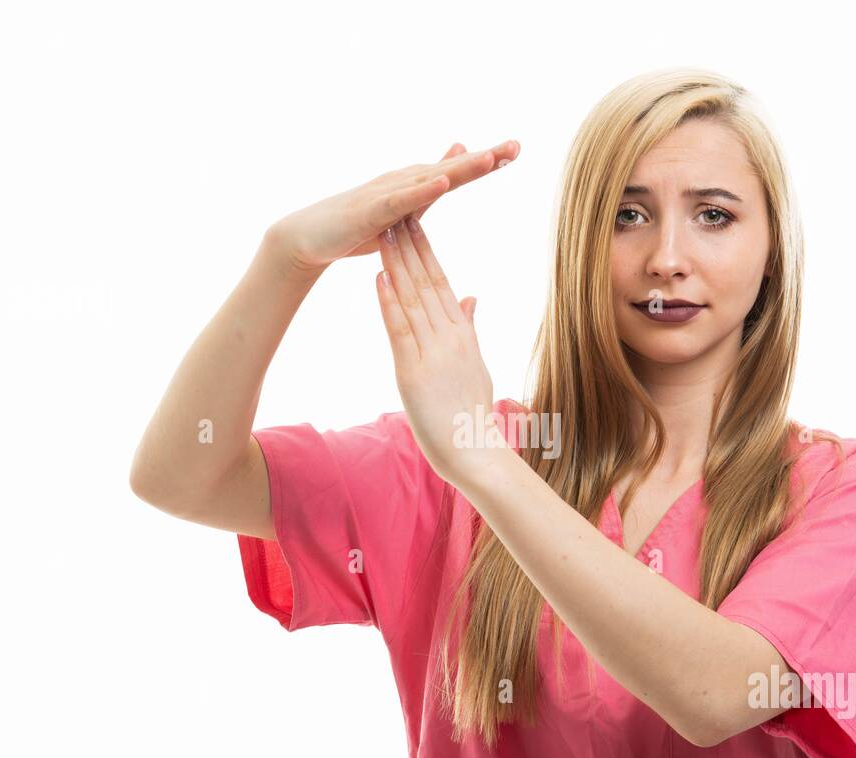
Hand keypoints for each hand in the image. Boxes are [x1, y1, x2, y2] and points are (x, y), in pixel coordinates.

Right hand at [270, 140, 518, 273]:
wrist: (309, 239)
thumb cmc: (356, 227)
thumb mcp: (403, 209)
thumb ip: (430, 190)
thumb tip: (456, 164)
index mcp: (416, 185)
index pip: (459, 172)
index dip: (488, 161)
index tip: (517, 151)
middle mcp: (404, 181)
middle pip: (452, 168)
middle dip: (485, 157)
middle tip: (516, 146)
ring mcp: (388, 193)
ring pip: (431, 178)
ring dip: (460, 168)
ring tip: (490, 157)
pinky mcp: (372, 210)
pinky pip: (401, 199)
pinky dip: (422, 190)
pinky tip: (443, 181)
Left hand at [373, 215, 503, 485]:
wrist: (477, 451)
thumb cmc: (472, 414)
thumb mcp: (476, 364)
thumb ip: (470, 328)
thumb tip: (470, 296)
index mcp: (462, 334)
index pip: (442, 282)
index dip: (426, 250)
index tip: (415, 221)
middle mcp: (450, 337)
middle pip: (427, 281)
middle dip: (411, 244)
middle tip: (397, 208)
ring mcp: (433, 353)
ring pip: (413, 299)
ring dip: (397, 263)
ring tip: (384, 231)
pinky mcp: (414, 373)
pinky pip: (401, 331)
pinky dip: (389, 303)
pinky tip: (379, 278)